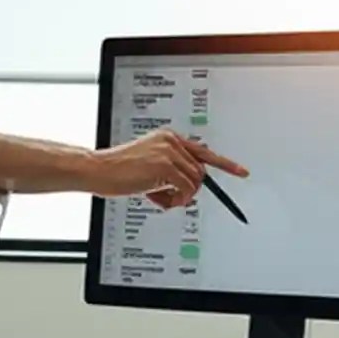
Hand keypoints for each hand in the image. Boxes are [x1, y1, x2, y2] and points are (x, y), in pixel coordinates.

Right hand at [89, 128, 247, 208]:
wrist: (97, 170)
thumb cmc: (117, 171)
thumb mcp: (147, 165)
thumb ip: (170, 170)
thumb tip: (189, 188)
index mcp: (168, 137)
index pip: (202, 151)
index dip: (225, 164)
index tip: (241, 172)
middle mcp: (171, 140)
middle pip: (200, 173)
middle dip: (188, 190)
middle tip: (170, 198)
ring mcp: (169, 151)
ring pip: (194, 183)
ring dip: (179, 197)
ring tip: (157, 197)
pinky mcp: (166, 166)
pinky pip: (185, 190)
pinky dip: (174, 200)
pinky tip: (156, 197)